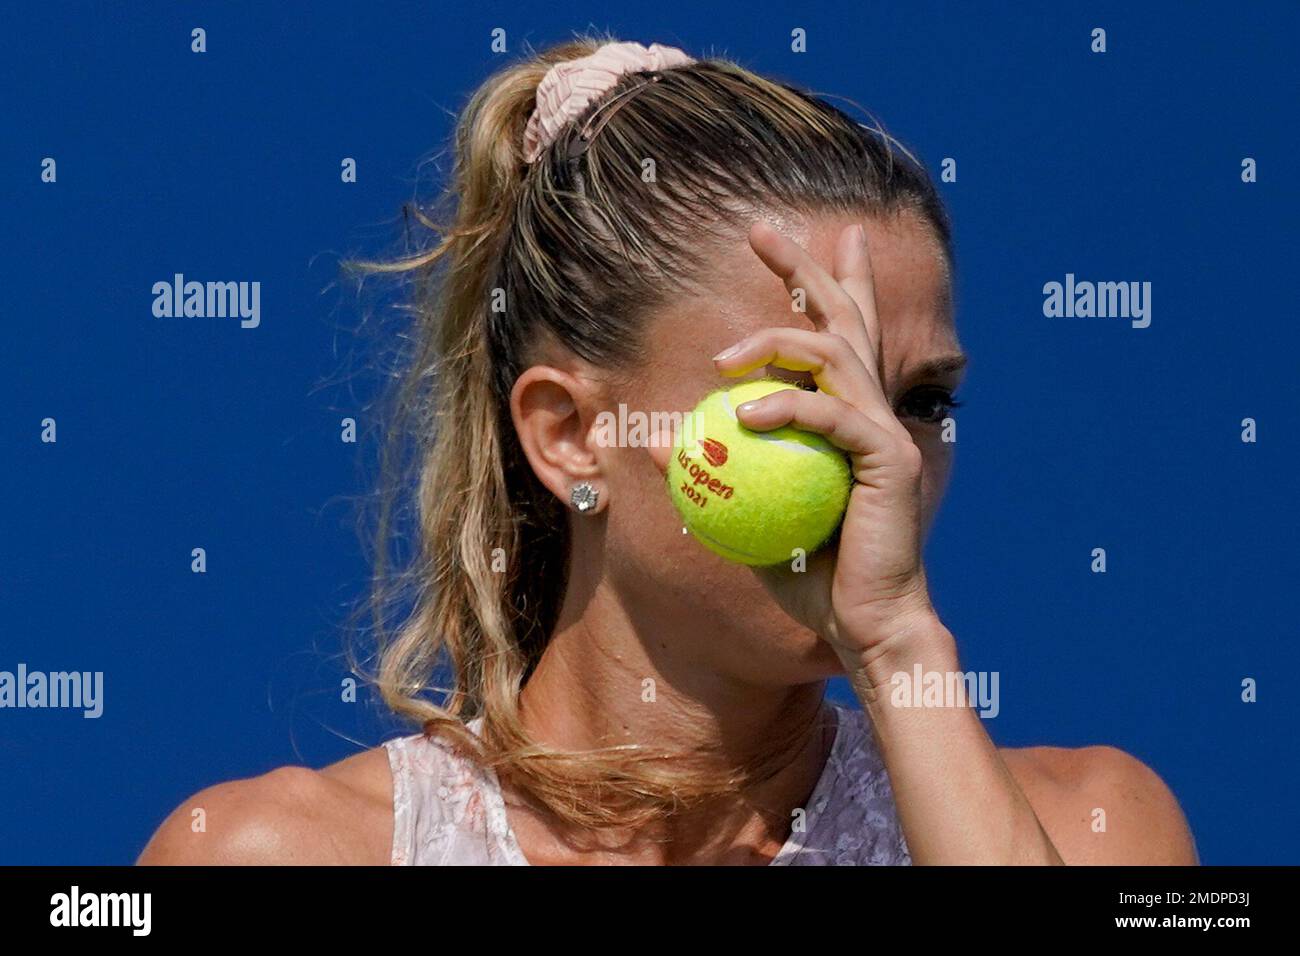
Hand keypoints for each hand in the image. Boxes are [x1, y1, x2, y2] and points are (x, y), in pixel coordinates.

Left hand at [711, 221, 942, 677]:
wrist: (865, 626)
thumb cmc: (809, 577)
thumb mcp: (739, 515)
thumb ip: (703, 471)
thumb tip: (641, 437)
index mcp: (848, 414)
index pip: (831, 333)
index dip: (812, 280)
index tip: (775, 239)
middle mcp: (872, 408)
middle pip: (841, 316)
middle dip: (803, 266)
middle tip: (760, 230)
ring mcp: (884, 428)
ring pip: (832, 352)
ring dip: (774, 341)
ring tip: (720, 360)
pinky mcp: (888, 456)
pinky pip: (831, 414)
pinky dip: (786, 407)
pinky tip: (745, 415)